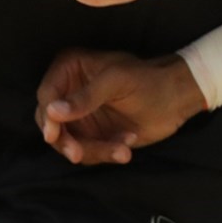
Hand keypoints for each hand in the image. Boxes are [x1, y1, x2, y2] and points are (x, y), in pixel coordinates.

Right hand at [35, 47, 204, 165]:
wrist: (175, 99)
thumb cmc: (147, 80)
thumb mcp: (116, 82)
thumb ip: (85, 97)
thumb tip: (52, 111)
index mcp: (70, 68)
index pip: (46, 95)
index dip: (47, 117)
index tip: (53, 135)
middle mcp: (69, 92)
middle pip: (50, 123)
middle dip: (66, 141)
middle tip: (79, 154)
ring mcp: (79, 116)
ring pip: (68, 142)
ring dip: (93, 150)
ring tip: (123, 149)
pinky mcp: (91, 135)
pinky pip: (87, 152)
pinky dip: (105, 153)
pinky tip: (127, 145)